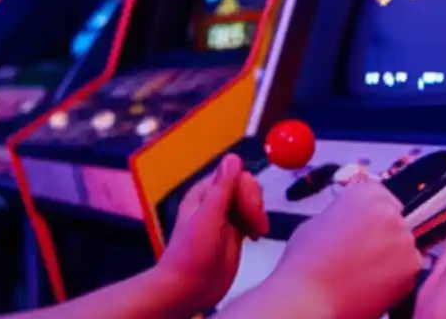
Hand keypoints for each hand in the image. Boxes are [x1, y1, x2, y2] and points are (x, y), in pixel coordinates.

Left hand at [154, 153, 268, 311]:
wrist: (188, 289)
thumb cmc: (193, 253)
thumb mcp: (208, 218)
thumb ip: (221, 188)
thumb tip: (233, 156)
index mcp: (203, 192)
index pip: (236, 176)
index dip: (248, 192)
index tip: (253, 213)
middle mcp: (213, 201)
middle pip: (246, 187)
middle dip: (255, 203)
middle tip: (256, 226)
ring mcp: (224, 216)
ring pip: (250, 201)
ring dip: (258, 213)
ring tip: (257, 232)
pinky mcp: (233, 231)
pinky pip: (251, 216)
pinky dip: (257, 223)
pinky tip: (256, 236)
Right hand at [260, 180, 420, 318]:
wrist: (308, 298)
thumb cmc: (304, 263)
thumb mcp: (318, 221)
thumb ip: (344, 212)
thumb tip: (353, 218)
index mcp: (365, 193)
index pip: (379, 193)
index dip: (371, 212)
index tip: (365, 224)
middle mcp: (389, 211)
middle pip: (395, 217)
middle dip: (382, 232)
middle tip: (362, 251)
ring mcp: (404, 238)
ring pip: (403, 243)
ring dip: (391, 253)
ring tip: (364, 270)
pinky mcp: (412, 265)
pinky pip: (409, 266)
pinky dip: (396, 275)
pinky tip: (372, 283)